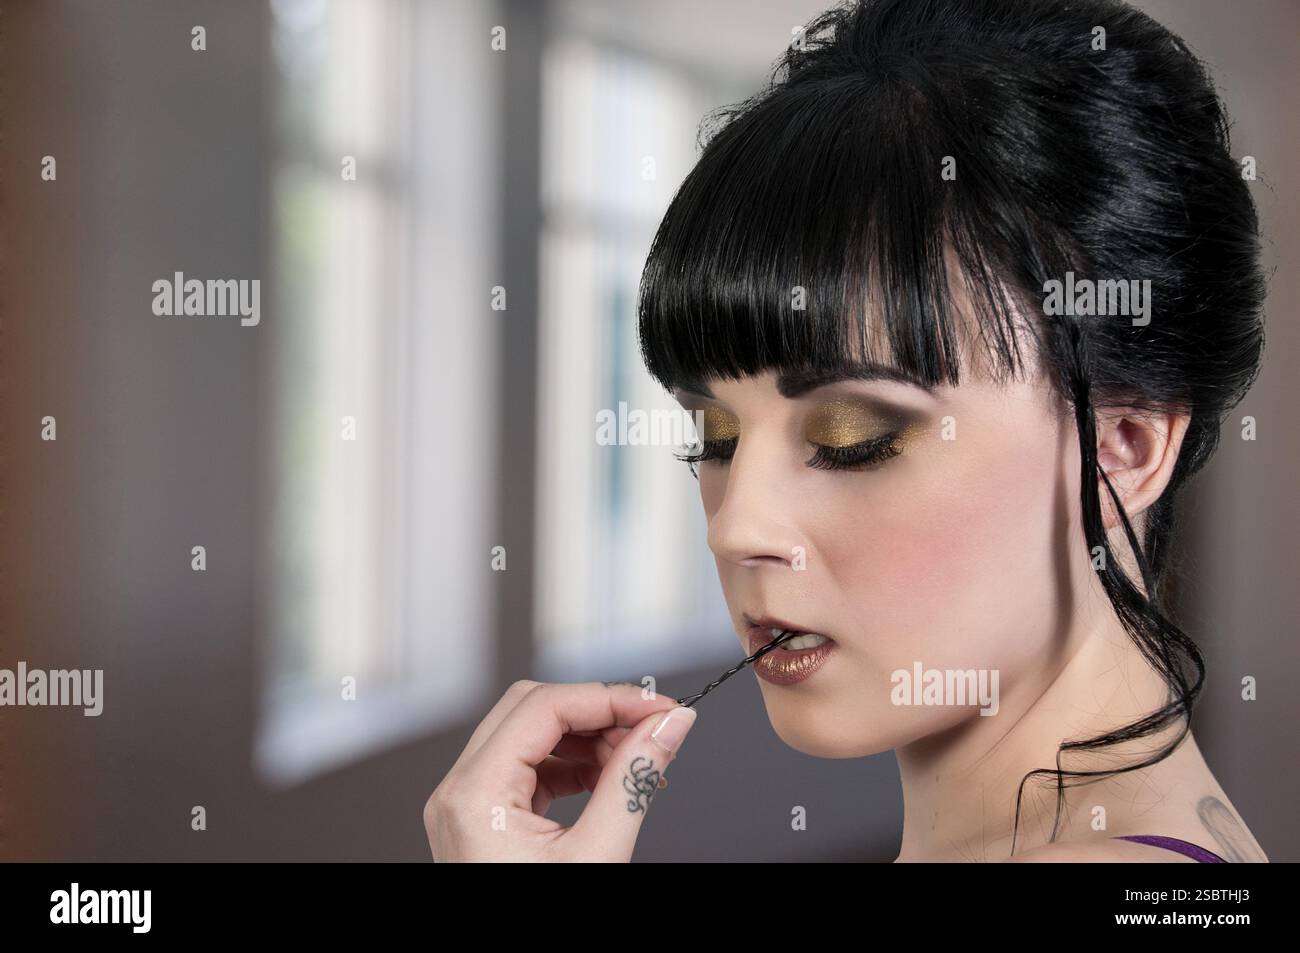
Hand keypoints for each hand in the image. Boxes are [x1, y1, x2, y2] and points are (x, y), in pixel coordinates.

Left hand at [423, 680, 698, 860]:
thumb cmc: (541, 936)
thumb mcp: (598, 856)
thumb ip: (635, 780)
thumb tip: (670, 724)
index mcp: (473, 794)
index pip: (543, 707)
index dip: (609, 699)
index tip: (661, 707)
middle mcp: (459, 791)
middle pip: (530, 709)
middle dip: (597, 712)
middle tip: (653, 727)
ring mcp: (466, 804)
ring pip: (530, 734)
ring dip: (588, 738)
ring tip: (639, 760)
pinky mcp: (482, 818)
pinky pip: (527, 768)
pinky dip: (572, 765)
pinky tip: (610, 779)